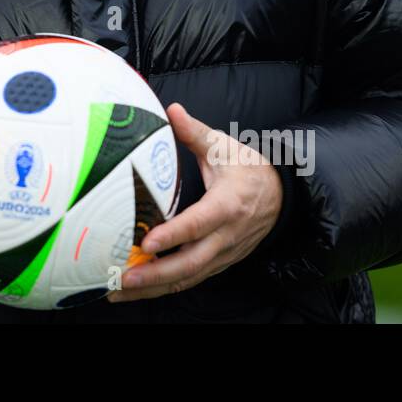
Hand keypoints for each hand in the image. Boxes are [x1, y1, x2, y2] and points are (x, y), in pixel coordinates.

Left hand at [108, 103, 281, 302]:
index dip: (174, 234)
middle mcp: (227, 235)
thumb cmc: (248, 169)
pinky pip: (192, 279)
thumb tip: (172, 110)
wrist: (281, 195)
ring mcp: (225, 253)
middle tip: (124, 277)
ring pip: (189, 277)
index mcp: (228, 204)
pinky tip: (139, 289)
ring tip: (120, 290)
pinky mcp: (220, 262)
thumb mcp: (223, 146)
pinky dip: (166, 287)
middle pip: (191, 262)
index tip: (147, 242)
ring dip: (155, 287)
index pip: (199, 223)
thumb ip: (194, 132)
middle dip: (156, 275)